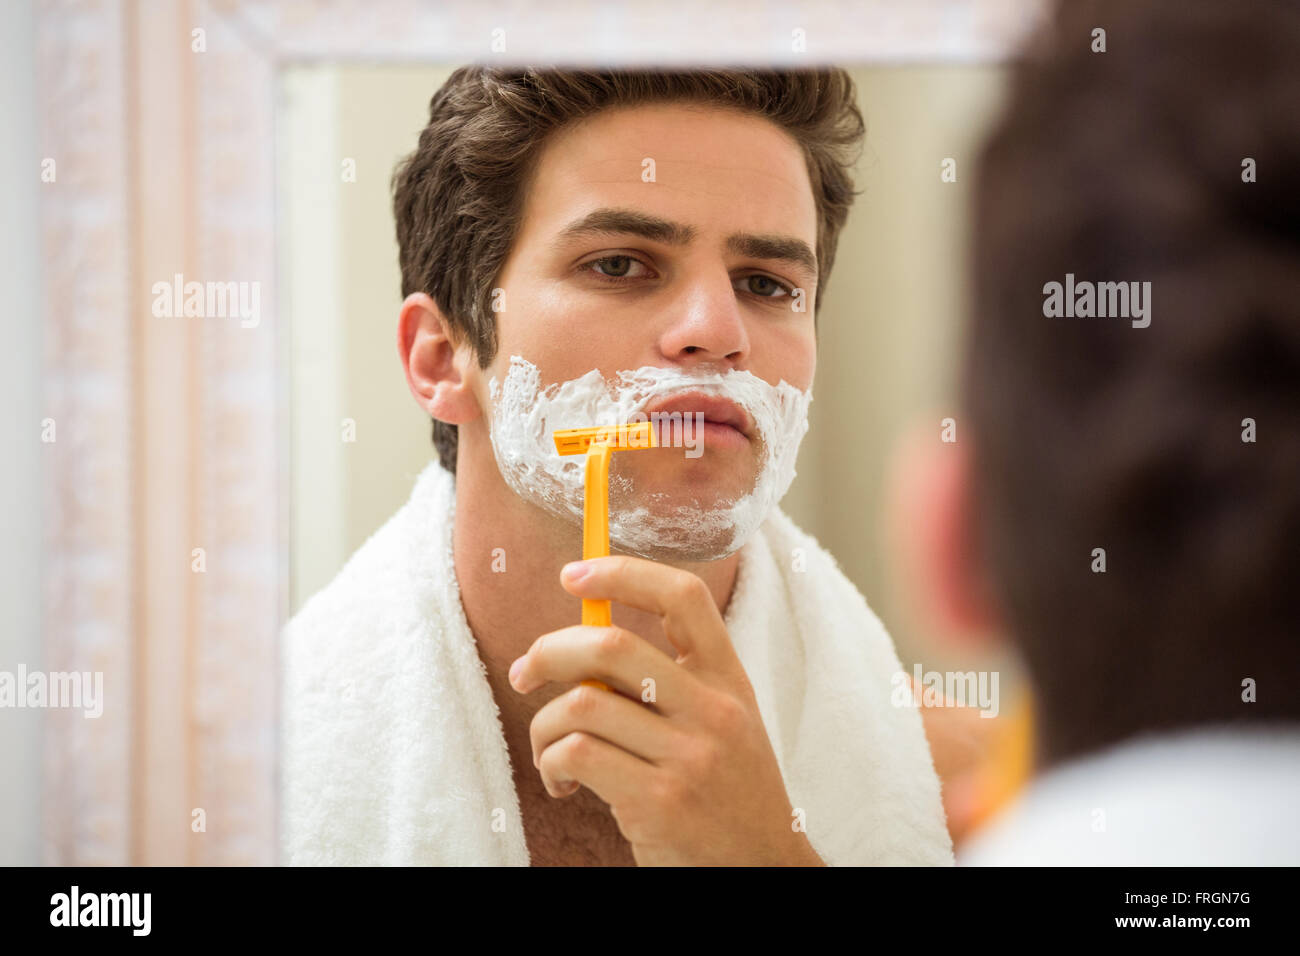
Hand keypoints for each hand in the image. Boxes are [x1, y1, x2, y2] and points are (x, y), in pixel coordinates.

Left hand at [508, 555, 823, 865]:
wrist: (762, 868)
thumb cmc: (725, 792)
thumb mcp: (719, 724)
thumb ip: (667, 684)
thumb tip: (579, 645)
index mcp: (729, 679)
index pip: (683, 597)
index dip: (622, 573)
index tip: (573, 575)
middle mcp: (715, 710)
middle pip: (611, 646)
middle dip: (548, 651)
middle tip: (525, 672)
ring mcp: (689, 757)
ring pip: (581, 704)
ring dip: (543, 725)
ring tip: (550, 750)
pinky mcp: (659, 802)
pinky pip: (574, 754)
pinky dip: (550, 764)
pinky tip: (564, 783)